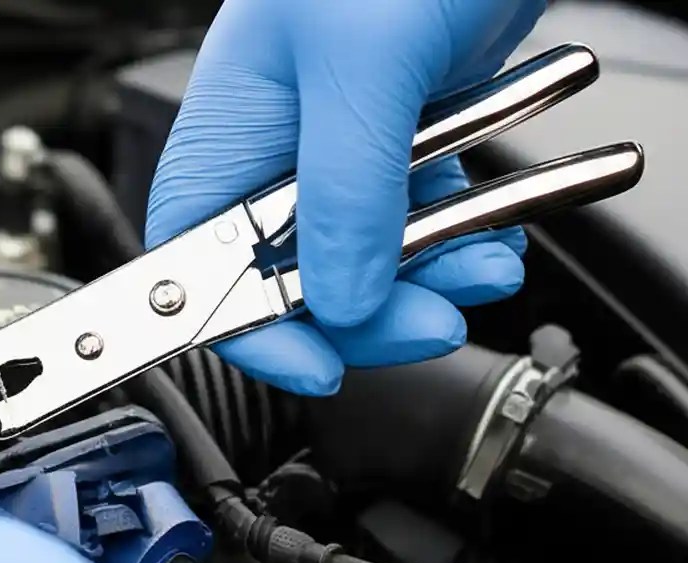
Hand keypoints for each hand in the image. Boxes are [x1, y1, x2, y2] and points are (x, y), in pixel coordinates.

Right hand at [146, 0, 546, 395]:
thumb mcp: (361, 68)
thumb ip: (347, 194)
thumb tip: (342, 301)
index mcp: (226, 128)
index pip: (199, 263)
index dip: (244, 325)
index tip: (308, 363)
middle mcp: (275, 147)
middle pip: (292, 275)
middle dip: (362, 309)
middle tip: (423, 319)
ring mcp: (341, 145)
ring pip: (364, 255)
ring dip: (425, 279)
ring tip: (481, 267)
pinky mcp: (402, 137)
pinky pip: (419, 217)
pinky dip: (458, 240)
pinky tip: (494, 238)